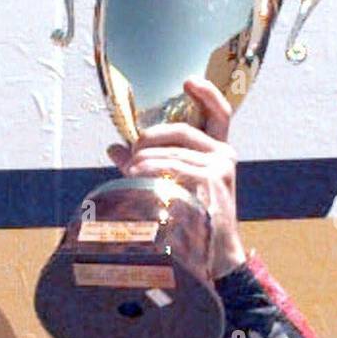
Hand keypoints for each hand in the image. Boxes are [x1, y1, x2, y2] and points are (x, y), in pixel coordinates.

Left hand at [106, 76, 246, 280]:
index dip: (206, 93)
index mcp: (218, 151)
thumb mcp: (175, 186)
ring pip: (169, 152)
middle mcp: (224, 154)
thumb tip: (113, 147)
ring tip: (130, 172)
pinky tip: (138, 178)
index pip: (220, 112)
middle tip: (131, 153)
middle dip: (149, 138)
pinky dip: (150, 171)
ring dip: (143, 160)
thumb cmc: (193, 221)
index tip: (188, 80)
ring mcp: (219, 167)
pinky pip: (171, 167)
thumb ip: (148, 163)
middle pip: (178, 130)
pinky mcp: (211, 180)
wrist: (217, 257)